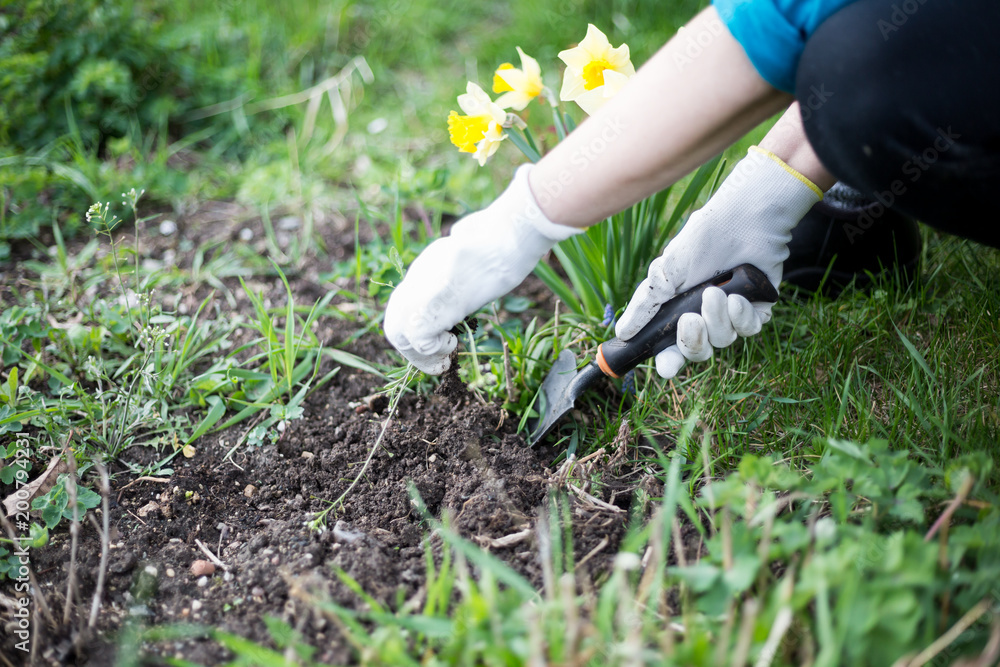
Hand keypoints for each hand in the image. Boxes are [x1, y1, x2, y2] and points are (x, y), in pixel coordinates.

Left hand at [384, 165, 581, 373]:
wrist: (507, 235)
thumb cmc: (501, 241)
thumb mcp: (473, 250)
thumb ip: (460, 258)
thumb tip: (463, 251)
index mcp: (427, 267)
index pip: (405, 305)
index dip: (417, 330)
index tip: (440, 342)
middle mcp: (418, 278)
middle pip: (394, 322)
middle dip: (412, 350)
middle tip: (437, 362)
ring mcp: (422, 290)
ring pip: (398, 333)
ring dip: (419, 356)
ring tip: (442, 361)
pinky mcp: (434, 304)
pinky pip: (418, 339)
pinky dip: (434, 349)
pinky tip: (453, 343)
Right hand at [615, 147, 822, 378]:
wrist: (743, 219)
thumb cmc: (701, 241)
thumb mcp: (665, 271)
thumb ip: (645, 303)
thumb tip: (621, 332)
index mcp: (678, 311)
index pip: (671, 348)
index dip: (668, 362)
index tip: (666, 367)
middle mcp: (704, 317)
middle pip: (697, 352)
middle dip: (692, 341)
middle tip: (689, 320)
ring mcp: (731, 316)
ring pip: (723, 340)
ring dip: (716, 319)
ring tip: (714, 292)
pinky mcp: (758, 310)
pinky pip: (748, 329)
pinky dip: (740, 316)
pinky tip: (736, 296)